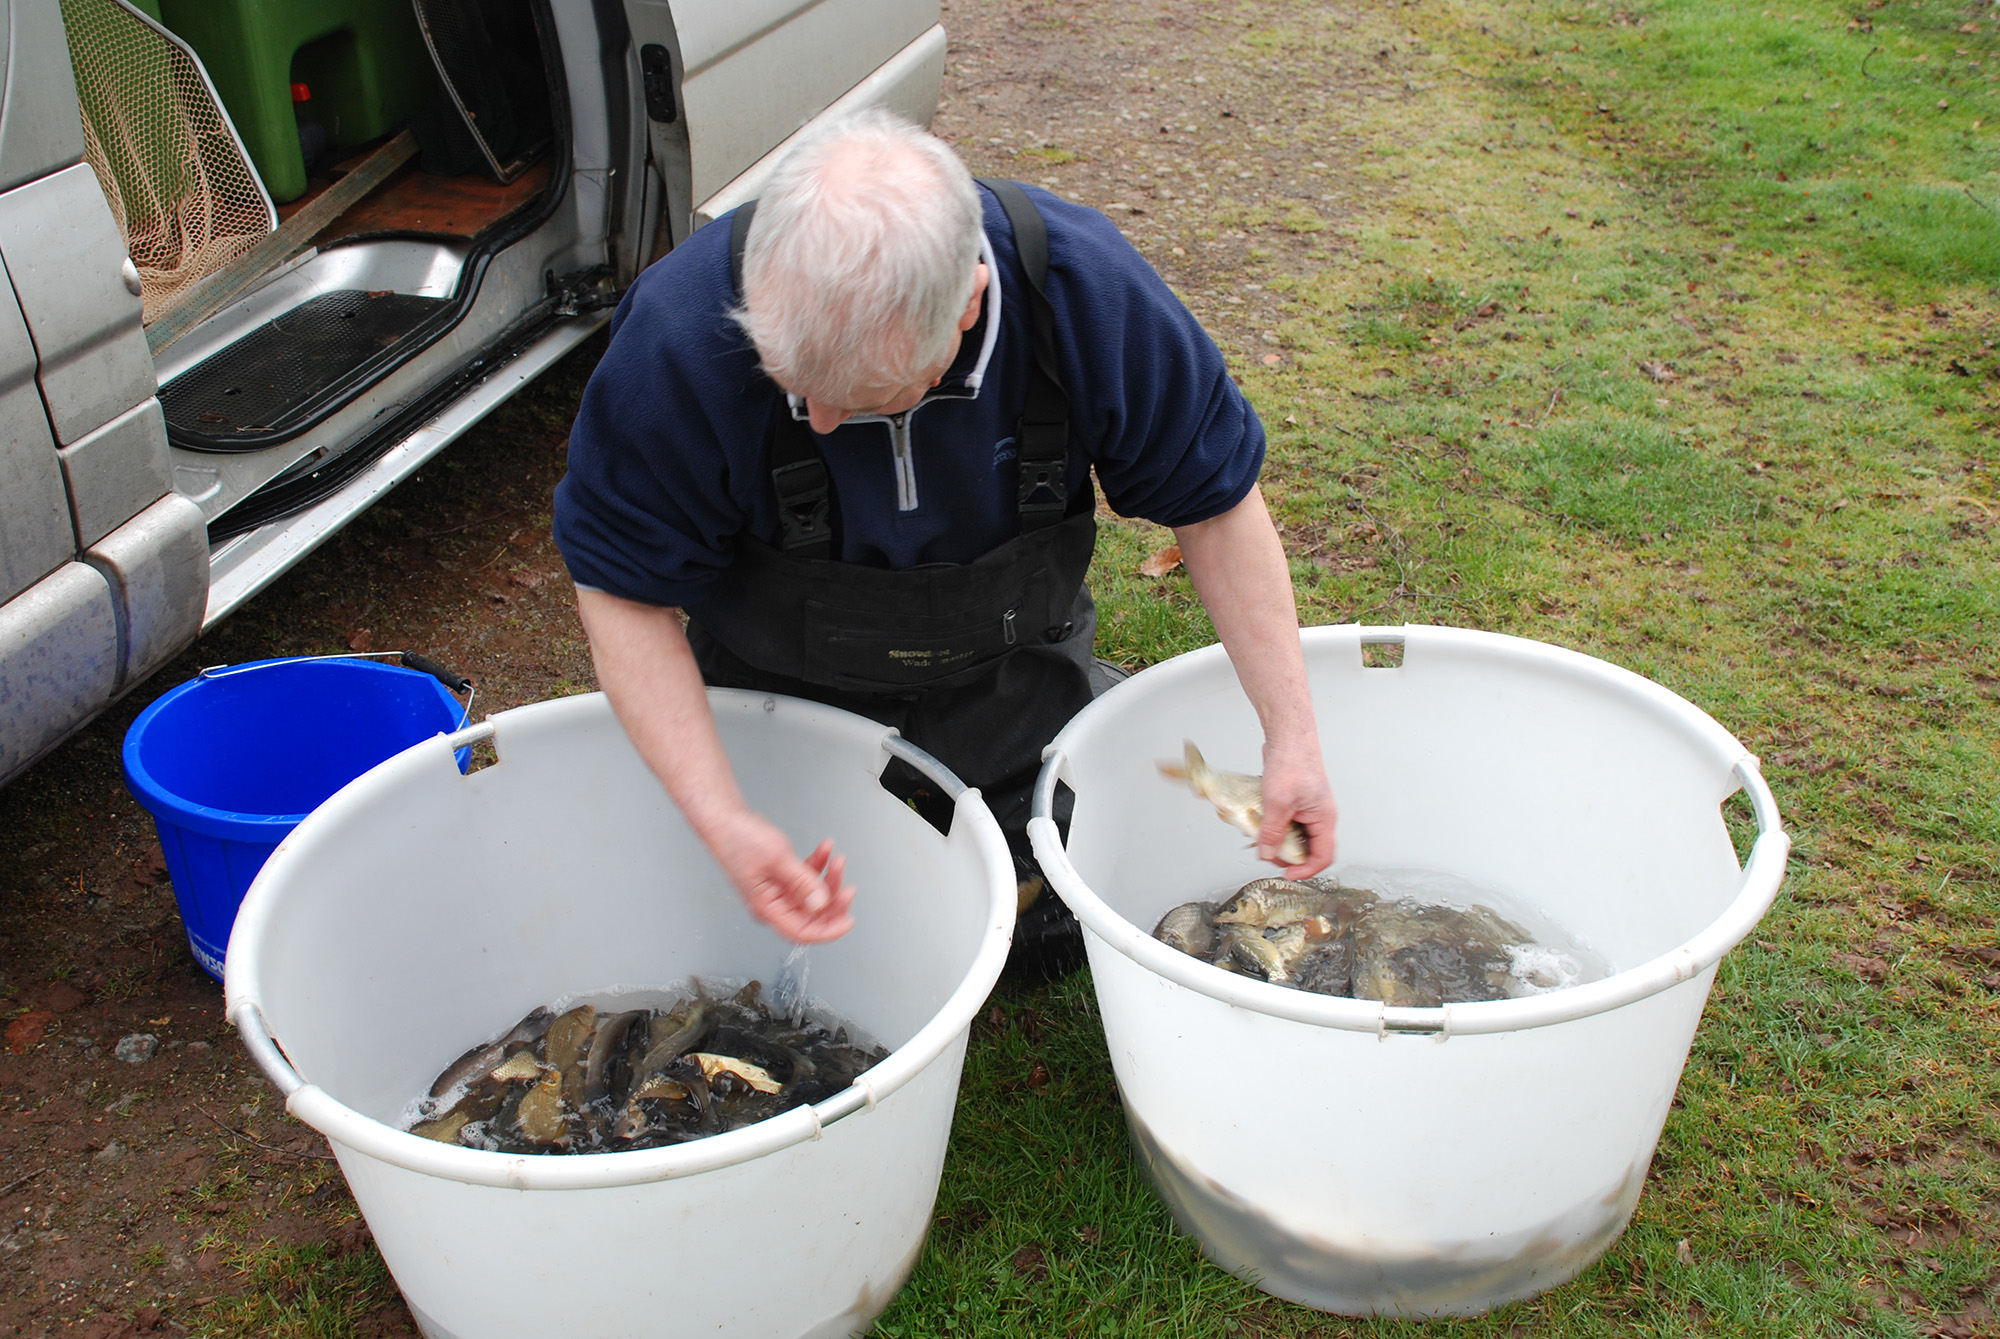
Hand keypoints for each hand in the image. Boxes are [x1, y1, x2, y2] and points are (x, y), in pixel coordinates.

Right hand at [708, 812, 856, 942]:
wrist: (724, 819)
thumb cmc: (738, 839)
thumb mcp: (778, 860)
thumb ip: (802, 882)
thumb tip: (821, 903)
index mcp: (766, 908)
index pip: (802, 932)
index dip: (828, 930)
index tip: (848, 920)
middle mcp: (772, 904)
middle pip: (811, 915)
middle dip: (833, 900)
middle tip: (848, 888)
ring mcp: (776, 891)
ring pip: (811, 895)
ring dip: (828, 878)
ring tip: (836, 859)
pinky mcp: (779, 877)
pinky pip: (805, 877)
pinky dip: (817, 865)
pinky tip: (825, 851)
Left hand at [1258, 733, 1335, 878]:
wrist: (1289, 737)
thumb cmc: (1292, 764)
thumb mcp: (1278, 803)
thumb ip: (1273, 832)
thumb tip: (1268, 854)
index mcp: (1324, 819)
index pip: (1323, 856)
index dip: (1306, 870)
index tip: (1287, 873)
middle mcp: (1319, 816)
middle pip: (1308, 849)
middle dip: (1287, 855)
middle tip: (1268, 854)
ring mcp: (1307, 809)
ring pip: (1295, 836)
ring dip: (1278, 840)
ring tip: (1261, 838)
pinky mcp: (1295, 802)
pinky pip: (1287, 822)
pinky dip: (1274, 826)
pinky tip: (1259, 822)